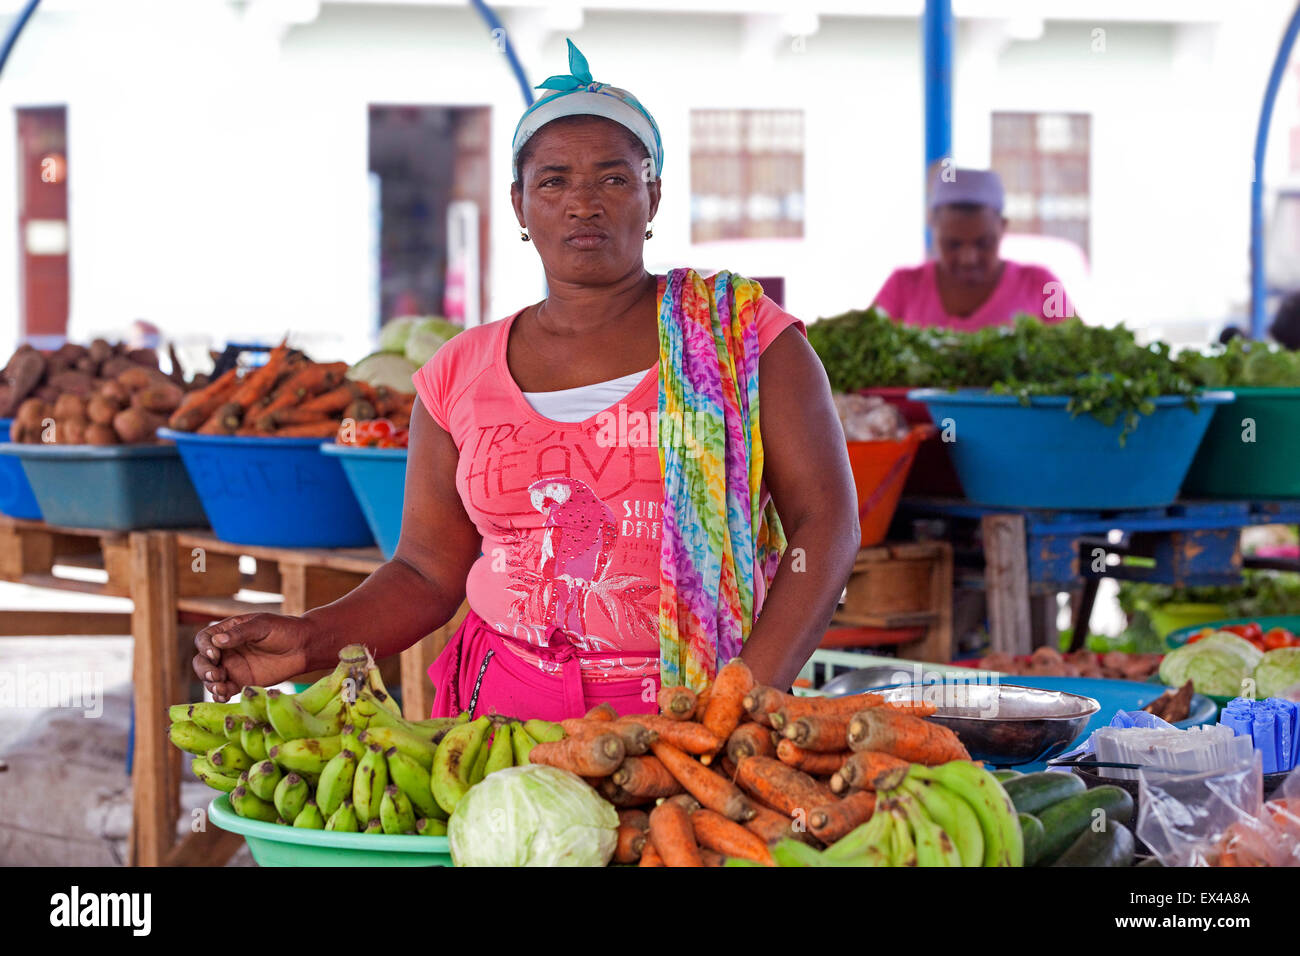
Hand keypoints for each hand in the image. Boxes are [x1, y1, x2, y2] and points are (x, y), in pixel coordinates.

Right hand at [192, 613, 315, 701]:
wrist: (302, 647)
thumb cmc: (283, 630)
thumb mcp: (262, 626)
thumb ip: (240, 633)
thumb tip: (218, 640)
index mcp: (227, 632)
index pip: (204, 639)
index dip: (204, 647)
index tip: (214, 654)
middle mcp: (225, 650)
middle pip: (202, 661)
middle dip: (204, 669)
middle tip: (215, 675)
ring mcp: (231, 667)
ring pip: (210, 678)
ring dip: (210, 684)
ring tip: (220, 688)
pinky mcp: (240, 682)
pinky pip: (224, 690)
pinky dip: (219, 695)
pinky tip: (223, 697)